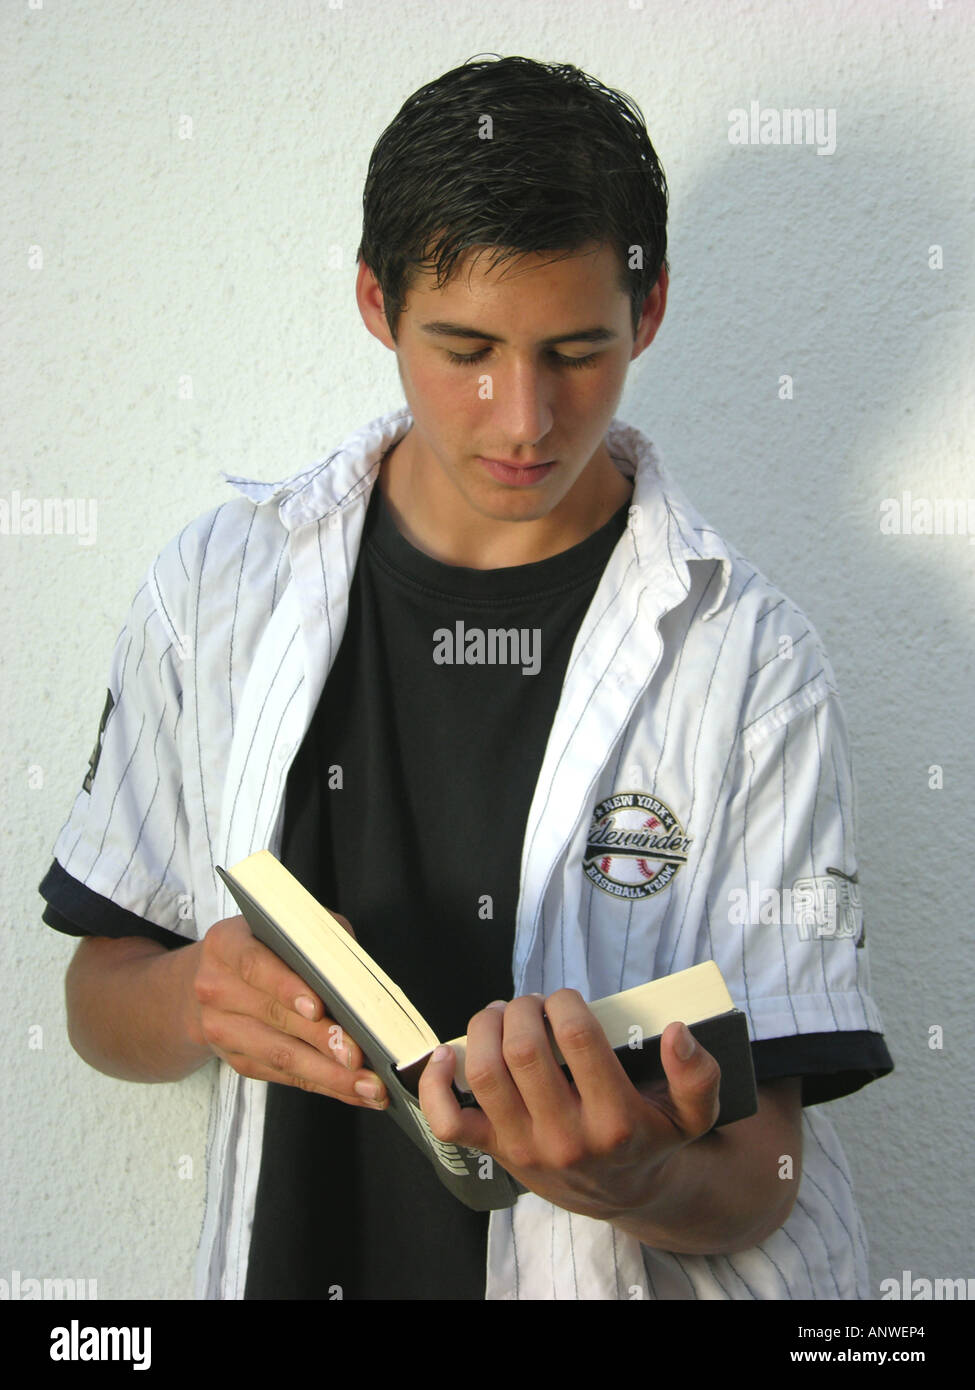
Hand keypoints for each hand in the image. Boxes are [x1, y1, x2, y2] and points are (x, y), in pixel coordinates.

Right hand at [190, 914, 387, 1107]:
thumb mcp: (293, 929)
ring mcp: (221, 1029)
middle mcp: (216, 987)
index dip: (286, 987)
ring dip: (329, 1074)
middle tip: (358, 1055)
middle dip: (321, 1039)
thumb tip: (358, 983)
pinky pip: (284, 1076)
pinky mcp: (236, 1060)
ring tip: (368, 1086)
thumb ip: (322, 943)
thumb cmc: (271, 947)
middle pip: (274, 1016)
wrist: (219, 980)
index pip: (255, 965)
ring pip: (280, 1055)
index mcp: (227, 945)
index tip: (317, 1009)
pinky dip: (324, 1085)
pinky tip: (354, 1090)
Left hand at [418, 990, 719, 1220]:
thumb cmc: (649, 1138)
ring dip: (486, 1028)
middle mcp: (565, 1137)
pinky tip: (446, 1054)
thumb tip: (676, 1033)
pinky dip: (434, 1084)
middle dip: (524, 1009)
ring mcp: (525, 1146)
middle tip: (533, 1004)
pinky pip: (449, 1121)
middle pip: (524, 1050)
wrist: (620, 1194)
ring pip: (485, 1074)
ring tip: (502, 1015)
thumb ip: (698, 1075)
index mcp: (614, 1120)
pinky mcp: (496, 1152)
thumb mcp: (691, 1114)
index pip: (578, 1038)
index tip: (566, 999)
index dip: (565, 1003)